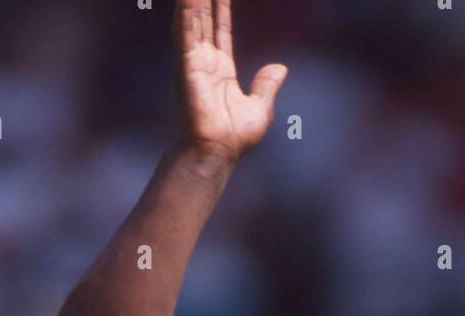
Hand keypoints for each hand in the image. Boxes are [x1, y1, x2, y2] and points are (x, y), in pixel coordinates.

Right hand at [174, 0, 287, 162]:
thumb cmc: (235, 138)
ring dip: (191, 0)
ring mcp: (194, 62)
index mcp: (221, 71)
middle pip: (203, 20)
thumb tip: (280, 69)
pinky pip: (185, 32)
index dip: (221, 10)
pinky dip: (184, 12)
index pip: (220, 31)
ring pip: (192, 20)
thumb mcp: (260, 108)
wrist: (217, 151)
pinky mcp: (187, 65)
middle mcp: (204, 63)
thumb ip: (267, 86)